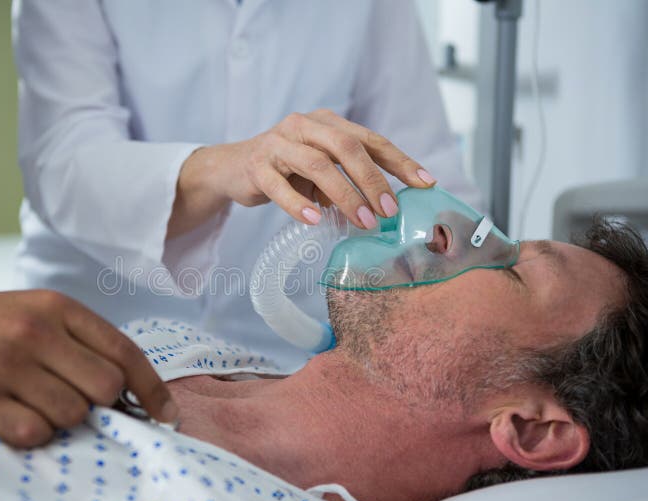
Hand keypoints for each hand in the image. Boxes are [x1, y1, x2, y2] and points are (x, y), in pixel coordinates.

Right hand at [0, 281, 177, 447]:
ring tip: (32, 401)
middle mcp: (35, 332)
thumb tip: (129, 389)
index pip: (124, 351)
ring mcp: (5, 364)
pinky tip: (12, 415)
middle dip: (99, 405)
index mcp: (58, 308)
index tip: (167, 413)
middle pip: (105, 389)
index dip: (152, 387)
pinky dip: (32, 432)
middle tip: (73, 398)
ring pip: (72, 415)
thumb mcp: (37, 311)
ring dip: (61, 419)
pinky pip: (35, 433)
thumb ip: (81, 342)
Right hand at [172, 108, 435, 235]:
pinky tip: (313, 220)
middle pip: (346, 147)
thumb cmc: (285, 171)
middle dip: (373, 180)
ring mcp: (278, 143)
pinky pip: (279, 186)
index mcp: (327, 122)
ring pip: (317, 165)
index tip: (425, 183)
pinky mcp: (256, 166)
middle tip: (390, 211)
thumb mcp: (321, 170)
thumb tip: (384, 210)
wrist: (231, 169)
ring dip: (345, 196)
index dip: (399, 161)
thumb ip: (348, 180)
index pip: (370, 139)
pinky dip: (298, 204)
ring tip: (363, 222)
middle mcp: (304, 126)